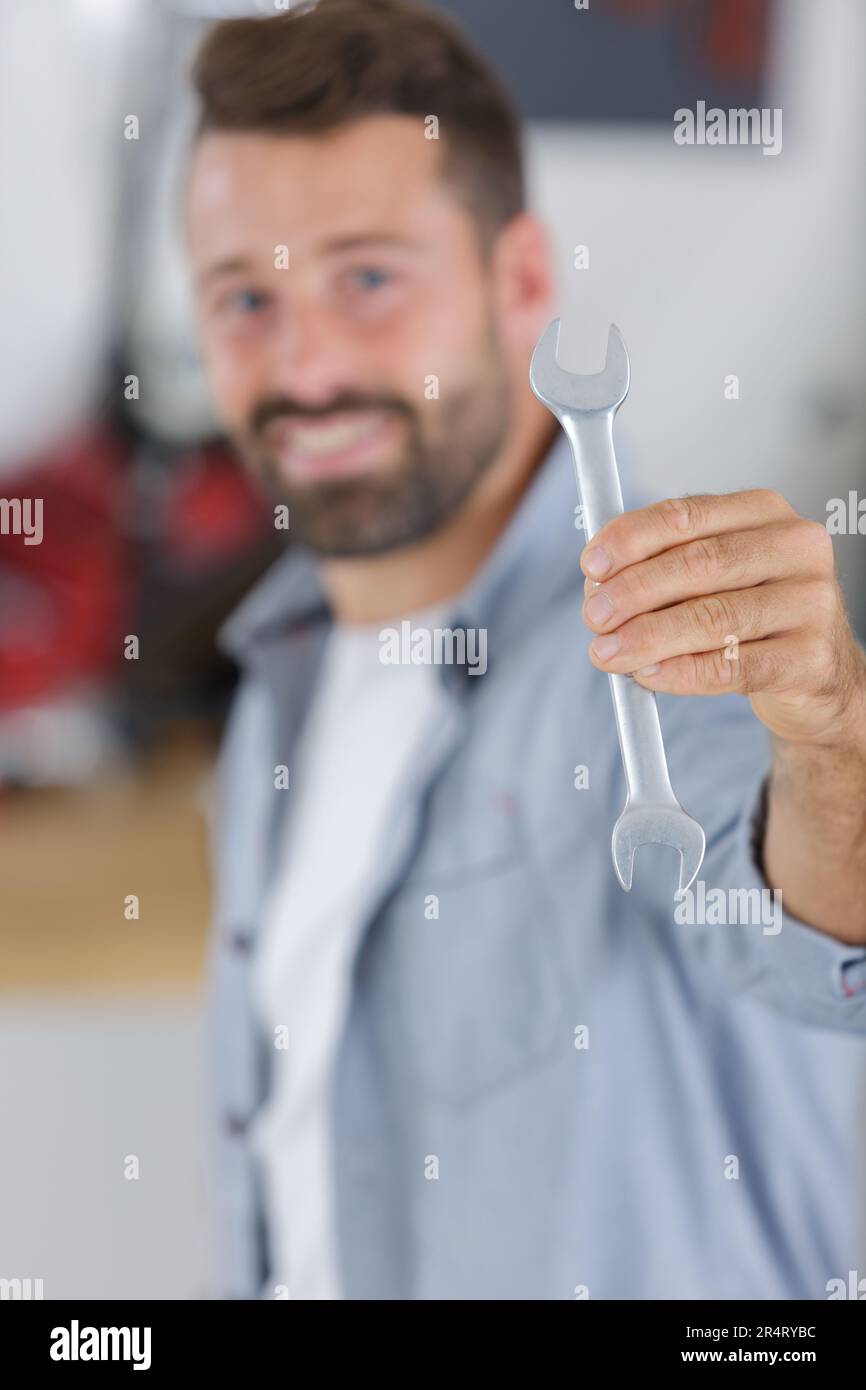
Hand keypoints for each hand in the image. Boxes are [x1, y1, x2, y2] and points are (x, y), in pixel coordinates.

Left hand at [580, 490, 865, 747]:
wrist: (817, 673)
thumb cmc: (751, 617)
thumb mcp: (713, 579)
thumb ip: (662, 569)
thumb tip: (599, 585)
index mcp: (764, 512)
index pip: (686, 514)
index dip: (631, 539)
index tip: (591, 566)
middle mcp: (796, 547)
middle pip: (699, 563)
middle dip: (635, 591)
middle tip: (594, 616)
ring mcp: (812, 602)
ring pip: (714, 616)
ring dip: (649, 636)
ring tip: (607, 653)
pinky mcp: (811, 657)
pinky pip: (733, 666)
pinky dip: (682, 672)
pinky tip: (649, 675)